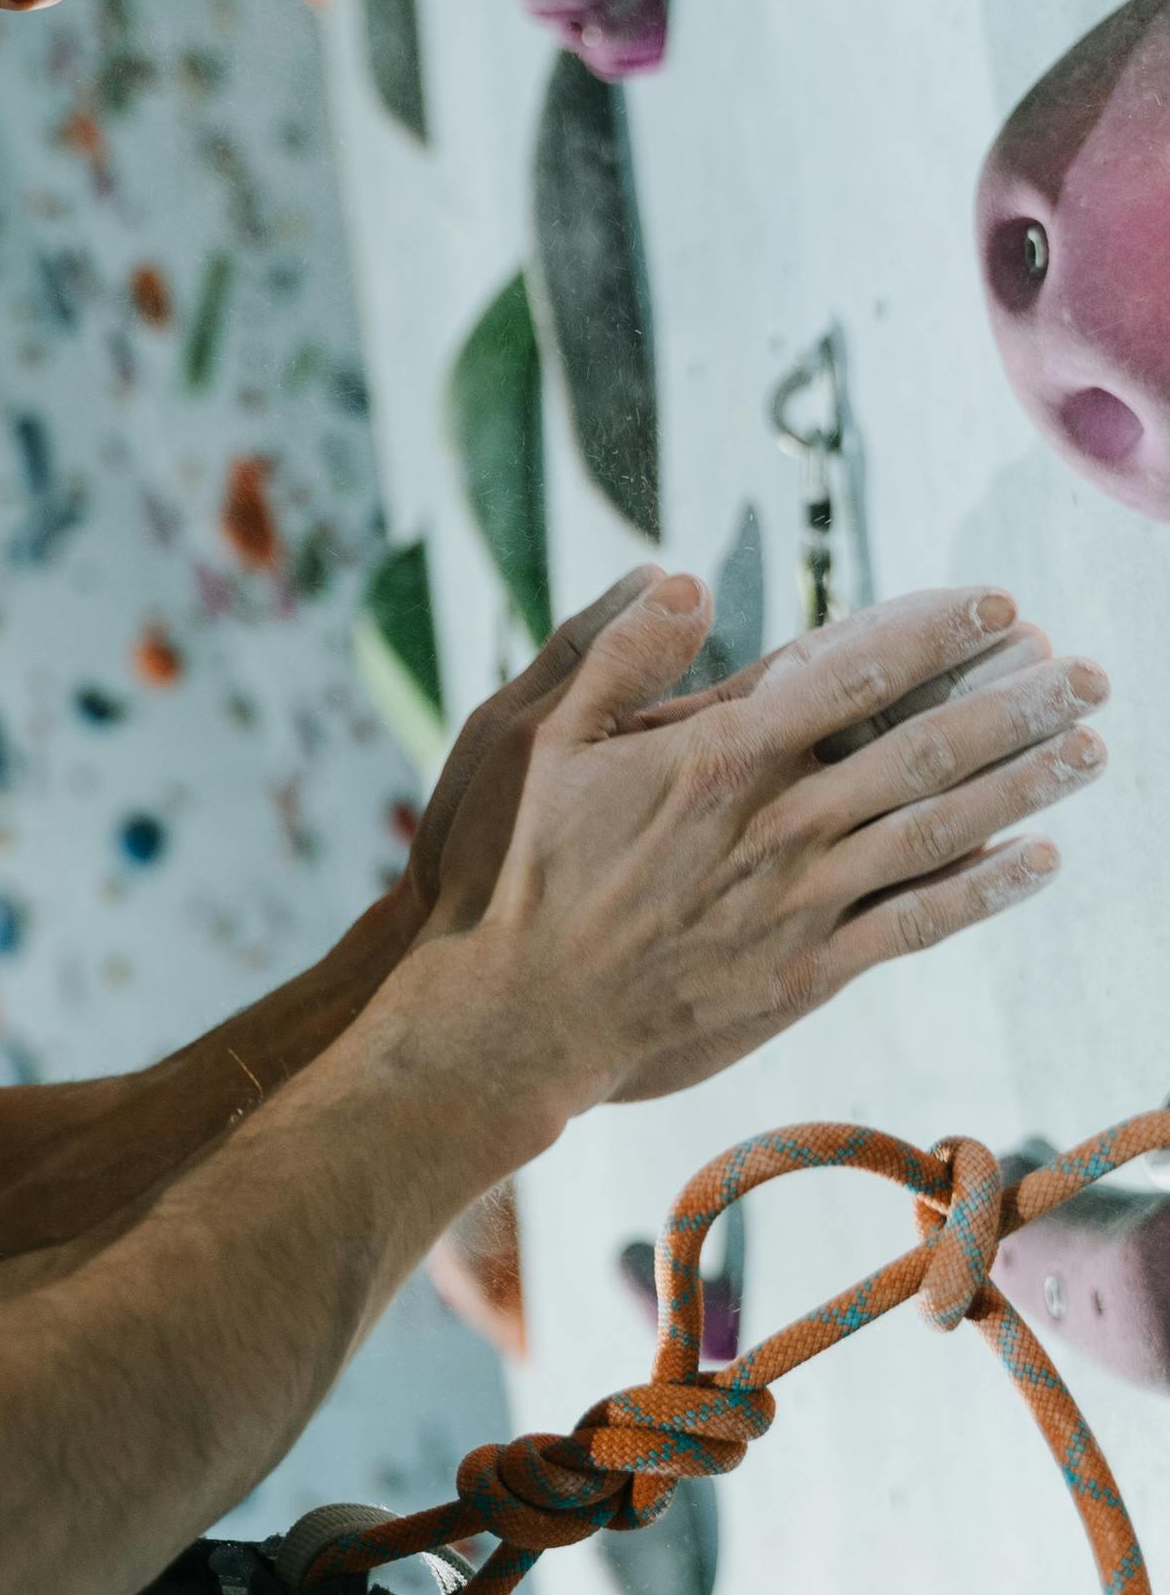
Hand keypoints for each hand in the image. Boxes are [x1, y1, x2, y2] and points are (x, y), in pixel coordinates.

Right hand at [403, 575, 1108, 1122]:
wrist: (506, 1016)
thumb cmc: (506, 869)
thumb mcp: (529, 734)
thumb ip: (611, 651)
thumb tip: (685, 578)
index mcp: (719, 753)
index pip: (854, 672)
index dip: (935, 631)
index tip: (999, 603)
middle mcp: (778, 823)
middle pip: (924, 747)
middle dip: (1013, 701)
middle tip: (1085, 670)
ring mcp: (798, 901)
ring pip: (939, 829)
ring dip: (1023, 783)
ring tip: (1089, 745)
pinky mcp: (801, 970)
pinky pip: (916, 923)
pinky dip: (982, 890)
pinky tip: (1036, 860)